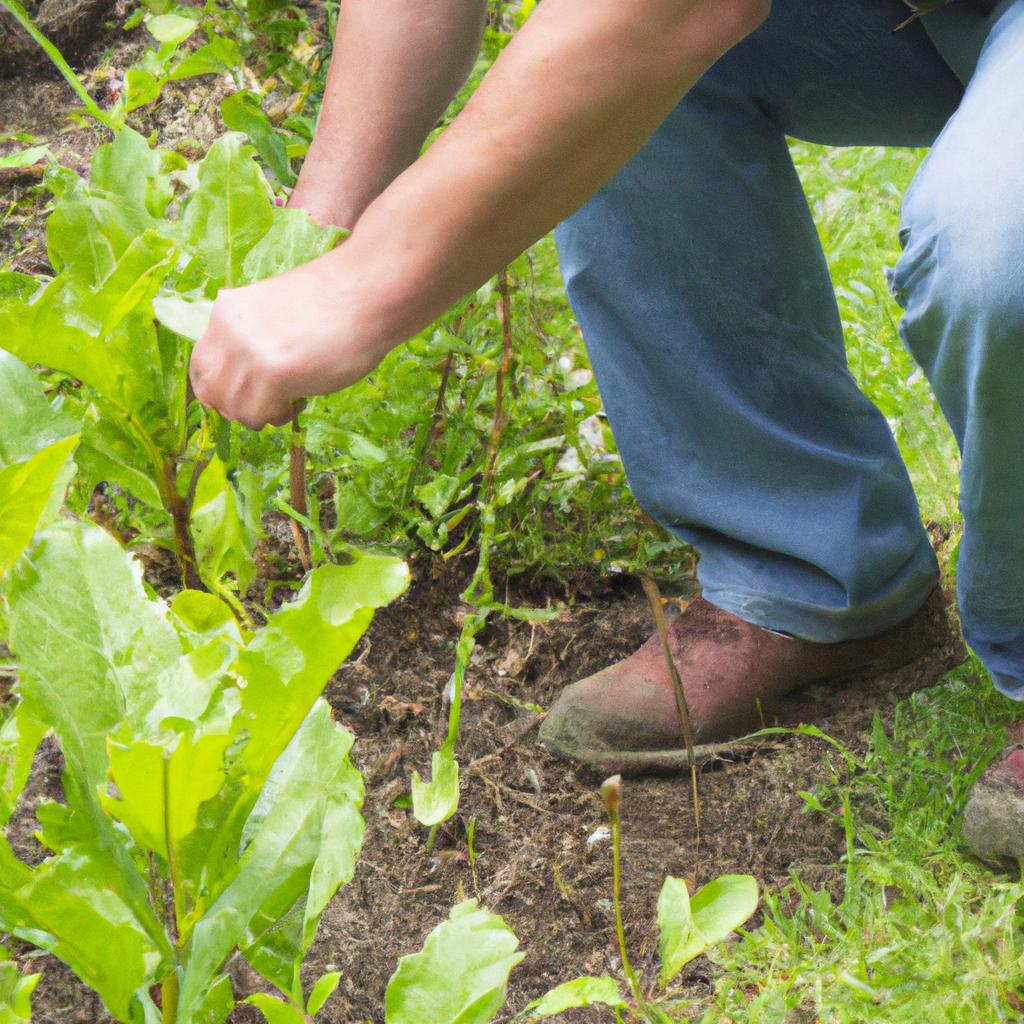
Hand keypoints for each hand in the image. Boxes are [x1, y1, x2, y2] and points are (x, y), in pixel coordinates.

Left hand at [188, 262, 387, 429]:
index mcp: (226, 311)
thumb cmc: (335, 302)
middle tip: (267, 402)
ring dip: (262, 413)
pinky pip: (260, 416)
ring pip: (235, 409)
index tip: (242, 395)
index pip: (200, 365)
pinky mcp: (273, 376)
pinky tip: (299, 398)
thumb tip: (244, 382)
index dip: (219, 388)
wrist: (366, 292)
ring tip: (291, 398)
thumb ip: (253, 337)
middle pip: (211, 392)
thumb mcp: (276, 311)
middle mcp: (228, 331)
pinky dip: (279, 416)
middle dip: (237, 405)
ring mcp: (248, 354)